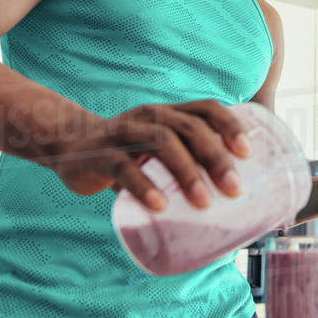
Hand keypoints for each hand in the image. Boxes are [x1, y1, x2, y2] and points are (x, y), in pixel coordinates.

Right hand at [43, 100, 250, 211]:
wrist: (70, 147)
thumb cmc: (130, 154)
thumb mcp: (158, 150)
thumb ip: (187, 167)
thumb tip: (231, 208)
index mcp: (169, 113)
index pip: (206, 108)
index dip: (230, 126)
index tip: (247, 153)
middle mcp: (149, 116)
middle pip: (189, 128)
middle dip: (215, 158)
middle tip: (234, 189)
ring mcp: (124, 133)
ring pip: (161, 143)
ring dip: (187, 173)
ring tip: (204, 202)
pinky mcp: (99, 156)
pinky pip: (123, 168)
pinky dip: (144, 187)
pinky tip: (160, 206)